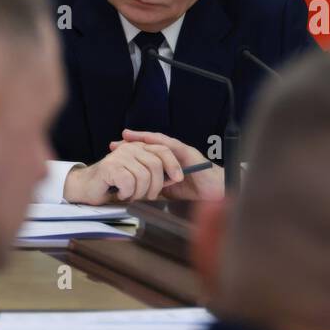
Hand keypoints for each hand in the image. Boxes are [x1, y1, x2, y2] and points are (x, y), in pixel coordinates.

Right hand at [62, 140, 178, 203]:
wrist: (84, 188)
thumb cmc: (112, 185)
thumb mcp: (138, 176)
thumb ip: (154, 172)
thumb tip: (175, 176)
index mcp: (138, 148)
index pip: (163, 150)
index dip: (173, 164)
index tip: (178, 179)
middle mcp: (129, 148)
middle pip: (155, 165)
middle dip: (155, 185)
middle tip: (148, 196)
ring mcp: (119, 157)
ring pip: (143, 176)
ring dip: (139, 192)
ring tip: (130, 195)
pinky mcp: (110, 167)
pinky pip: (129, 182)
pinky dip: (127, 193)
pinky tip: (120, 194)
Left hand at [110, 129, 224, 200]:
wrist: (216, 193)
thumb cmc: (195, 190)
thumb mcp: (168, 189)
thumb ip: (154, 186)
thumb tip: (135, 190)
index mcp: (166, 162)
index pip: (146, 154)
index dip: (130, 152)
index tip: (114, 153)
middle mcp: (173, 154)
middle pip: (149, 145)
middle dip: (131, 143)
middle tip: (114, 144)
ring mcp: (181, 151)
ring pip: (158, 142)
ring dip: (142, 138)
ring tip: (127, 136)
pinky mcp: (189, 153)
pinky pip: (172, 145)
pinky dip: (159, 142)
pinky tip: (147, 140)